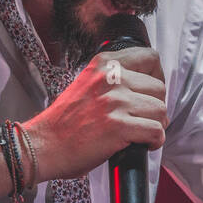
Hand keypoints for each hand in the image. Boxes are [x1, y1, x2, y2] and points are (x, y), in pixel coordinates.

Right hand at [23, 46, 167, 181]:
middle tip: (144, 118)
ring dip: (156, 124)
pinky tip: (143, 144)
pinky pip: (156, 131)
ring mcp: (115, 101)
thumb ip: (114, 79)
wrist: (42, 145)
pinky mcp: (119, 126)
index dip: (156, 76)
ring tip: (141, 133)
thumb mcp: (87, 84)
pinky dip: (155, 141)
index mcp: (104, 64)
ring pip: (160, 110)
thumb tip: (146, 86)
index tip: (151, 92)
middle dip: (156, 106)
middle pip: (159, 87)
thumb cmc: (63, 122)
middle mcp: (111, 78)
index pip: (149, 57)